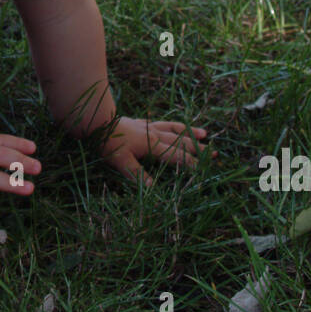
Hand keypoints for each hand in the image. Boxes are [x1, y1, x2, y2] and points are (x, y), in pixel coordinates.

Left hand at [96, 116, 214, 187]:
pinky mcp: (140, 122)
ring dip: (190, 133)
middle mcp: (154, 134)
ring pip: (175, 129)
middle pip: (181, 142)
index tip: (205, 169)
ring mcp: (148, 126)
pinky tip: (173, 125)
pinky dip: (171, 124)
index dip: (191, 163)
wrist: (95, 120)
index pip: (177, 156)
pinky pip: (161, 122)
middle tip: (215, 152)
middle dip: (198, 148)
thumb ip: (139, 176)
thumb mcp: (121, 162)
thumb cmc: (108, 142)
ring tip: (205, 133)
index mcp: (152, 146)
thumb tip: (155, 191)